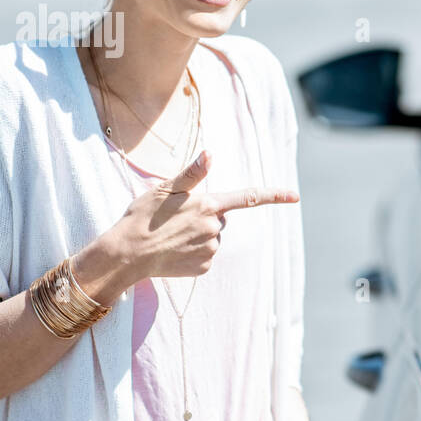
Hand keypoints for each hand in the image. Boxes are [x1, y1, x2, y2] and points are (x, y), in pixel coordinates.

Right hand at [112, 149, 298, 280]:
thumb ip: (192, 173)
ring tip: (171, 236)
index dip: (274, 195)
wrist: (126, 254)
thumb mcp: (164, 189)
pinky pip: (204, 256)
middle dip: (204, 217)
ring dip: (197, 235)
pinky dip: (192, 253)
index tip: (295, 196)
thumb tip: (211, 154)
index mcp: (208, 204)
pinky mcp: (204, 267)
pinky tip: (173, 251)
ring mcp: (210, 249)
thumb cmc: (142, 217)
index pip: (248, 197)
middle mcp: (214, 227)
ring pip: (212, 237)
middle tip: (175, 220)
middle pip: (220, 218)